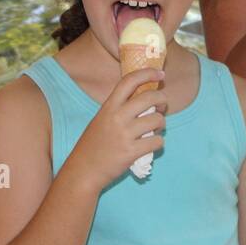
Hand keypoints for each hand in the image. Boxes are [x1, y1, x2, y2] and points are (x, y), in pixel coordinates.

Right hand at [67, 68, 166, 192]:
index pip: (129, 81)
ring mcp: (125, 134)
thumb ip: (119, 108)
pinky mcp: (132, 151)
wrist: (83, 171)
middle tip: (162, 106)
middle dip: (162, 100)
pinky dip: (158, 142)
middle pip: (150, 97)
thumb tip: (146, 99)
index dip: (147, 73)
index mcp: (108, 106)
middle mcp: (117, 117)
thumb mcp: (101, 119)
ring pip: (157, 119)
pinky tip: (151, 144)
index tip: (160, 73)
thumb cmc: (93, 145)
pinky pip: (157, 141)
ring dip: (161, 123)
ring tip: (155, 129)